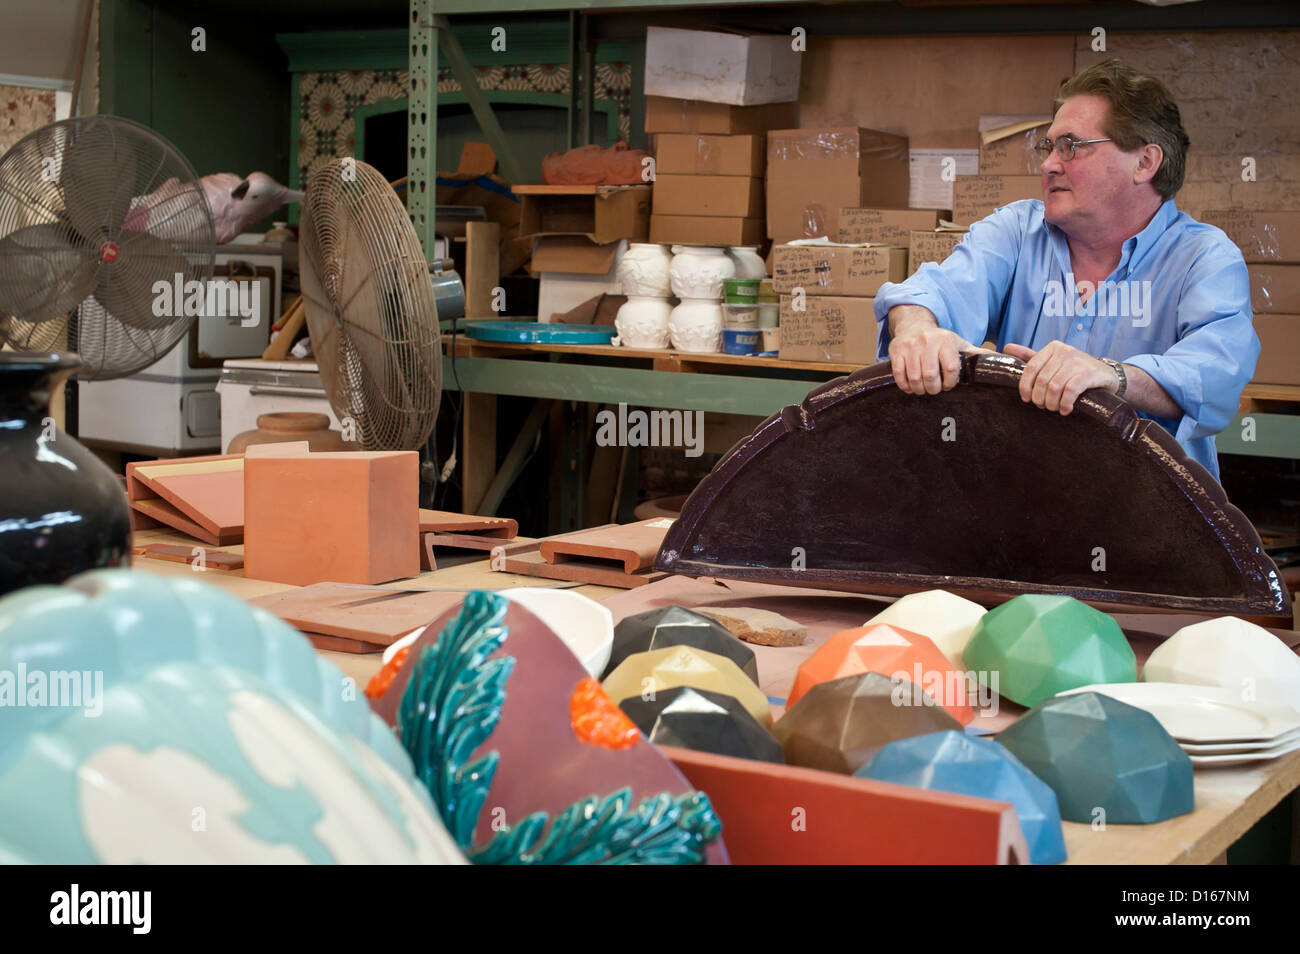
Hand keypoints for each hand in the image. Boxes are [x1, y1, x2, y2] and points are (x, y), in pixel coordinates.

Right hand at [888, 312, 979, 395]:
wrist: (914, 325)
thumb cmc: (939, 340)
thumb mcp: (959, 344)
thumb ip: (976, 354)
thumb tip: (1000, 361)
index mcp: (946, 341)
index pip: (950, 368)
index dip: (950, 383)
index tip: (948, 385)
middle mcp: (927, 342)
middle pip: (931, 376)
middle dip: (933, 389)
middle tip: (934, 390)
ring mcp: (910, 346)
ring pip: (914, 378)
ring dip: (919, 389)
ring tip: (923, 389)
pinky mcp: (896, 350)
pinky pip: (899, 375)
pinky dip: (905, 386)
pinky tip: (910, 387)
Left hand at [1003, 342, 1119, 414]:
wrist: (1106, 373)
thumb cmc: (1074, 369)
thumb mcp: (1052, 361)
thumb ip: (1030, 356)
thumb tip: (1006, 348)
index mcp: (1052, 348)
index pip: (1031, 367)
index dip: (1025, 386)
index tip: (1026, 399)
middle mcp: (1064, 351)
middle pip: (1042, 380)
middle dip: (1040, 398)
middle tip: (1043, 406)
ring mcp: (1078, 362)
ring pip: (1055, 387)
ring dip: (1051, 403)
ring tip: (1053, 408)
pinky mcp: (1089, 373)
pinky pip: (1070, 391)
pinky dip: (1065, 404)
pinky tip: (1065, 410)